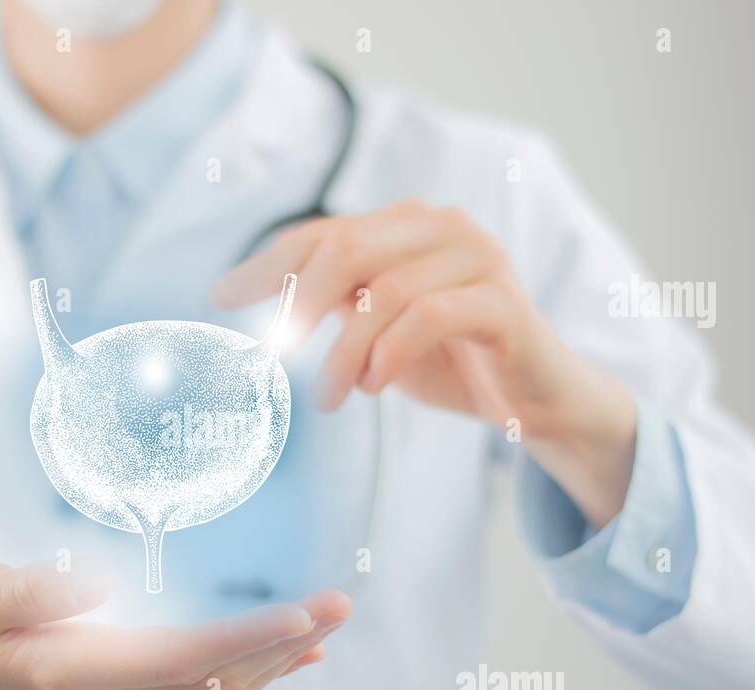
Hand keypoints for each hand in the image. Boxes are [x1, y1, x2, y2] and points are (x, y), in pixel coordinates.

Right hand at [0, 561, 351, 689]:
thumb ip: (19, 591)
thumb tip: (95, 583)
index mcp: (71, 674)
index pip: (178, 662)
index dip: (245, 640)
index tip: (300, 615)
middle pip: (216, 682)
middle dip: (284, 645)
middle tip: (340, 602)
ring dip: (278, 661)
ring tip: (328, 620)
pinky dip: (256, 676)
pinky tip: (292, 657)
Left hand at [212, 200, 638, 526]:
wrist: (535, 398)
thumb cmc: (450, 362)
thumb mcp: (377, 331)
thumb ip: (336, 306)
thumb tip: (264, 308)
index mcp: (406, 225)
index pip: (322, 233)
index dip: (267, 264)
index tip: (220, 298)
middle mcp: (442, 226)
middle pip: (346, 247)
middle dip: (298, 302)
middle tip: (274, 355)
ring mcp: (478, 257)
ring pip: (385, 290)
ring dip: (345, 352)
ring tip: (333, 396)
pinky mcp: (504, 301)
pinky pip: (429, 316)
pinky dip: (389, 353)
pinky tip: (375, 384)